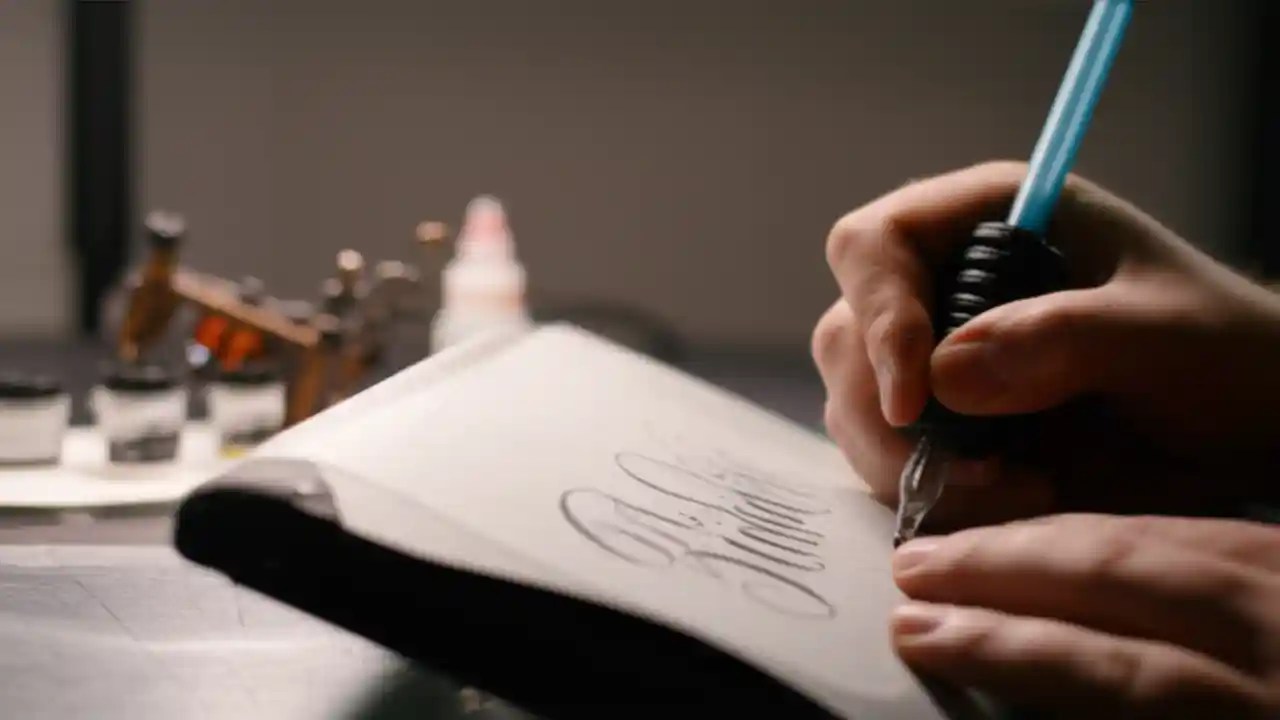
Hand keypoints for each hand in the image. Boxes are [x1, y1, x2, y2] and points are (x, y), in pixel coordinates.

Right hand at [813, 161, 1279, 527]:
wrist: (1253, 425)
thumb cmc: (1224, 353)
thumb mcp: (1164, 333)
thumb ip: (1062, 338)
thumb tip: (943, 376)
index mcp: (990, 221)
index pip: (877, 246)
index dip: (879, 315)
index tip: (914, 400)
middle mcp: (945, 283)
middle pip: (848, 333)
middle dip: (887, 413)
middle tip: (970, 473)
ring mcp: (937, 357)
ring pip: (857, 406)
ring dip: (908, 464)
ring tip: (1012, 490)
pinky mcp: (944, 425)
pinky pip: (891, 459)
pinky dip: (929, 492)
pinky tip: (1004, 499)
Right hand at [889, 514, 1279, 718]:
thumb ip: (1126, 700)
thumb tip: (1026, 684)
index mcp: (1254, 709)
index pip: (1108, 668)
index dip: (1001, 646)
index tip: (917, 630)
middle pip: (1116, 575)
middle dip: (999, 566)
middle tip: (913, 566)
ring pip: (1160, 535)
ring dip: (1050, 535)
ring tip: (971, 542)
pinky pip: (1216, 522)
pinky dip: (1133, 523)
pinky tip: (1086, 530)